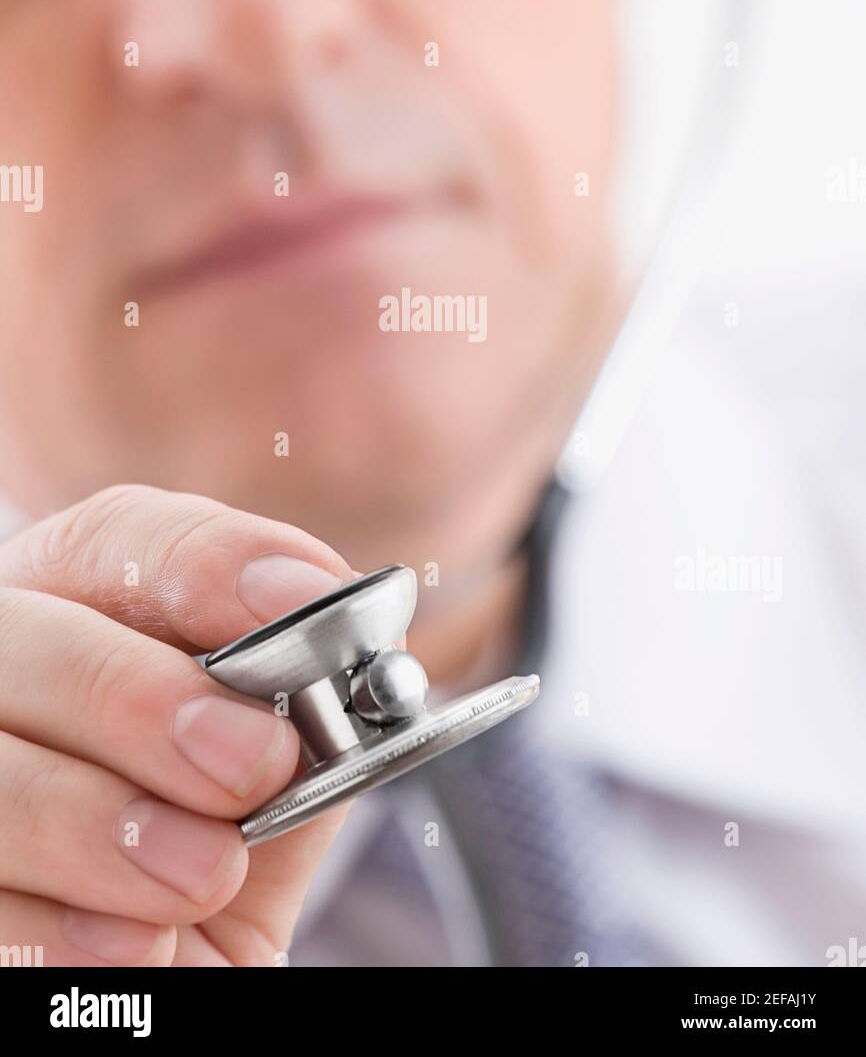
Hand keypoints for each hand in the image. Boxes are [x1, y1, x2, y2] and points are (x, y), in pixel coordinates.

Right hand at [0, 484, 355, 965]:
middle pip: (20, 635)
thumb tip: (355, 656)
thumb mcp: (281, 781)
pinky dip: (58, 928)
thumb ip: (308, 714)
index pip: (115, 539)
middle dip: (140, 695)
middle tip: (252, 765)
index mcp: (85, 616)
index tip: (299, 600)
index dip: (202, 561)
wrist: (186, 972)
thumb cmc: (224, 856)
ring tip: (207, 875)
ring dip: (101, 824)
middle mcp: (8, 679)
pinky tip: (138, 944)